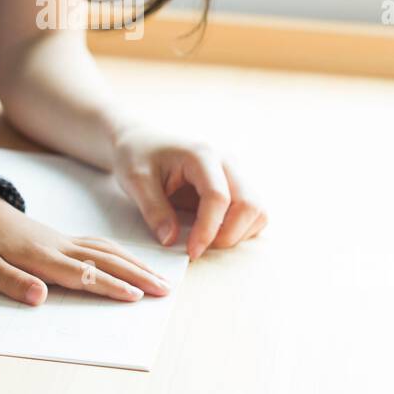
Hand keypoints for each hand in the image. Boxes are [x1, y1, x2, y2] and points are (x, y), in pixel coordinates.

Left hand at [0, 189, 170, 305]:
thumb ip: (12, 281)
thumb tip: (40, 297)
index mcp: (42, 256)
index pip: (83, 274)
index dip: (110, 286)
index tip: (135, 296)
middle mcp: (61, 246)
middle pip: (106, 261)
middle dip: (138, 276)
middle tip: (165, 290)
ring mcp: (66, 240)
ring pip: (109, 251)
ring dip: (136, 265)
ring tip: (161, 280)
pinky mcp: (66, 238)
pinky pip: (101, 245)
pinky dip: (123, 254)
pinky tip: (135, 262)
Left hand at [111, 124, 267, 259]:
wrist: (141, 141)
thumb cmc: (137, 156)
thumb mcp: (136, 181)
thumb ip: (153, 210)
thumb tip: (171, 241)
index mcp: (201, 155)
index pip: (218, 197)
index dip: (208, 230)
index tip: (191, 252)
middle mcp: (226, 162)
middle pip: (249, 204)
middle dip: (228, 235)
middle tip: (198, 248)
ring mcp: (234, 172)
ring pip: (257, 210)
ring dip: (238, 233)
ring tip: (206, 239)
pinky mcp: (236, 185)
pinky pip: (254, 212)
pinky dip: (241, 229)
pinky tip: (214, 232)